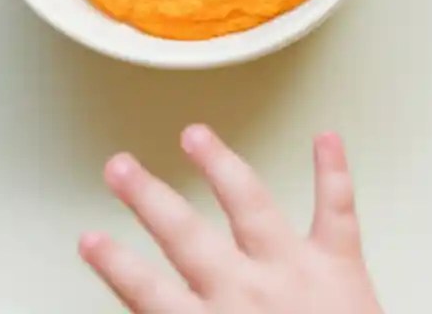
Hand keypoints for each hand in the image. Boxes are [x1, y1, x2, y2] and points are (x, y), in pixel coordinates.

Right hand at [79, 125, 384, 313]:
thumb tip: (151, 308)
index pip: (147, 293)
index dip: (115, 264)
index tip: (91, 239)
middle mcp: (247, 293)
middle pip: (185, 236)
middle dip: (148, 197)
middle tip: (121, 168)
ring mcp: (294, 273)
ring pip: (250, 205)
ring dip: (219, 164)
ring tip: (195, 135)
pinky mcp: (341, 267)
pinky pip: (337, 210)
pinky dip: (333, 171)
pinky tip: (326, 138)